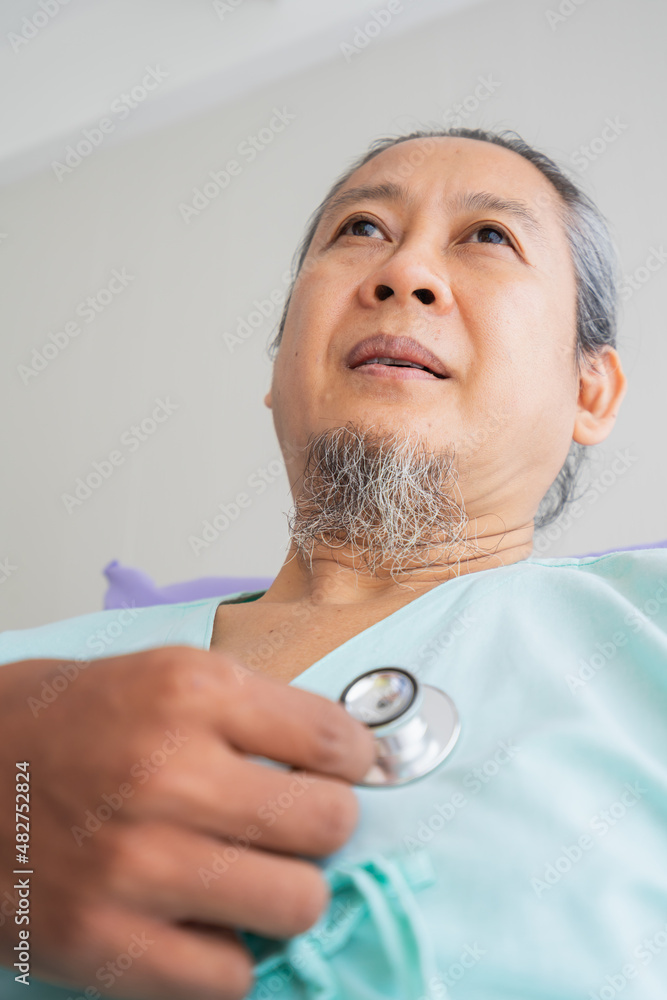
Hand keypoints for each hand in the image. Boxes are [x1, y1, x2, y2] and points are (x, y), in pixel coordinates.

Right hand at [0, 646, 375, 998]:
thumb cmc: (60, 721)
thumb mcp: (157, 673)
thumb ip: (248, 709)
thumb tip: (337, 753)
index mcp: (188, 691)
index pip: (331, 737)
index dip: (355, 757)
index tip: (348, 767)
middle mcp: (168, 773)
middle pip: (328, 823)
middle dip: (324, 823)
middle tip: (293, 822)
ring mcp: (137, 865)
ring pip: (298, 904)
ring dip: (287, 892)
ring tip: (251, 873)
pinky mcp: (105, 944)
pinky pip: (231, 978)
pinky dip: (230, 955)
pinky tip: (203, 921)